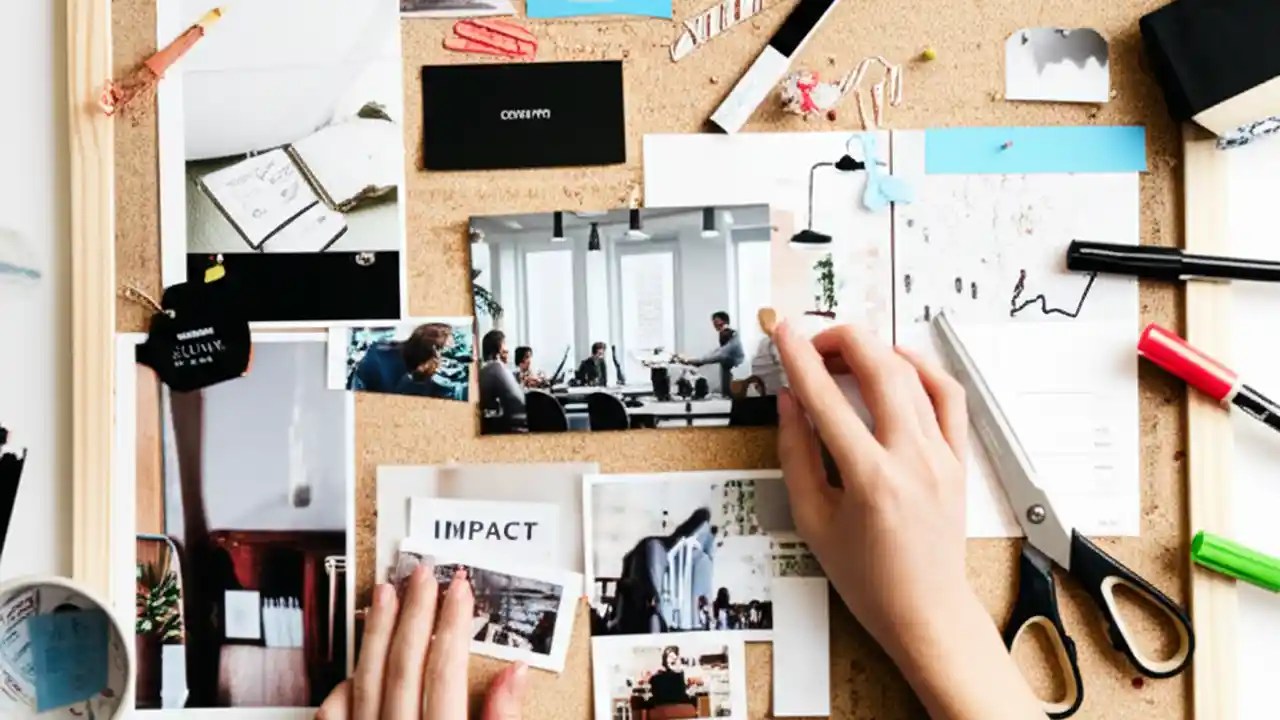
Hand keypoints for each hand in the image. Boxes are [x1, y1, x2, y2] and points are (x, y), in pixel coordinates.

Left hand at [316, 567, 529, 719]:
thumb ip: (503, 719)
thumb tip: (516, 673)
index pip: (445, 670)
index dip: (453, 625)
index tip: (459, 589)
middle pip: (404, 666)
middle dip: (416, 613)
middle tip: (422, 575)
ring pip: (367, 680)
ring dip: (378, 632)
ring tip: (386, 593)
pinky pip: (334, 715)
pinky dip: (346, 685)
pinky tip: (356, 662)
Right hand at [773, 322, 1043, 718]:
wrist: (925, 610)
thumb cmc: (868, 578)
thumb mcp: (813, 520)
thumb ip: (797, 454)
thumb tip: (789, 402)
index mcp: (870, 480)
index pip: (826, 399)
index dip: (800, 358)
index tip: (783, 333)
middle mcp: (911, 460)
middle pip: (879, 369)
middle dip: (841, 340)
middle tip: (813, 343)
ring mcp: (941, 455)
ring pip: (912, 375)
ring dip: (875, 351)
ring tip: (844, 355)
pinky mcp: (959, 458)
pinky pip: (948, 395)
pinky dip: (922, 368)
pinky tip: (898, 363)